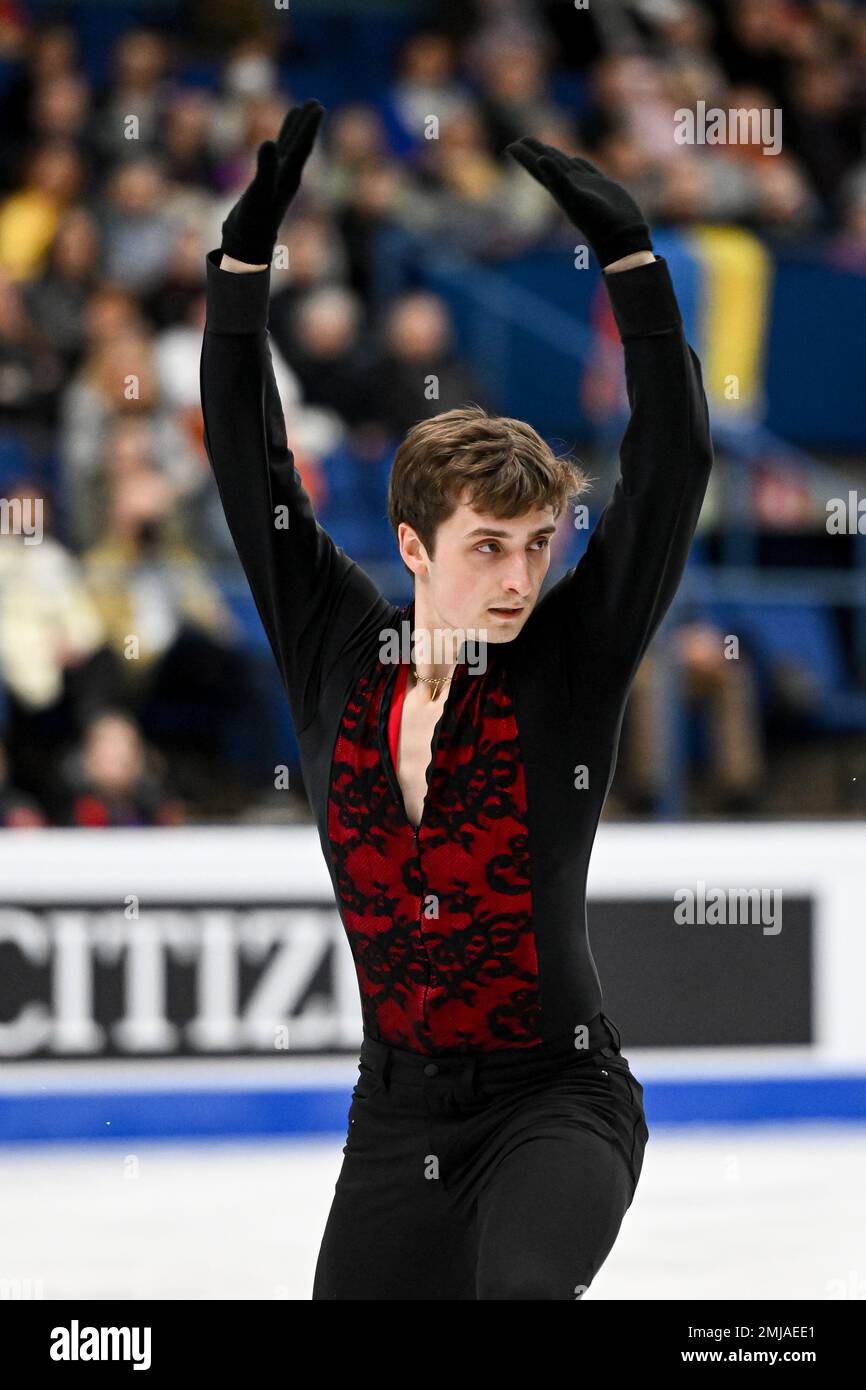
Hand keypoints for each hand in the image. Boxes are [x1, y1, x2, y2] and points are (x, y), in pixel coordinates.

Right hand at [221, 98, 325, 266]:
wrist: (248, 243)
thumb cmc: (254, 220)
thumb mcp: (259, 193)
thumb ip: (265, 168)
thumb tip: (268, 142)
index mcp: (289, 177)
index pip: (302, 147)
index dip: (309, 126)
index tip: (318, 107)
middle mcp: (287, 176)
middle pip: (300, 144)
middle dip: (307, 124)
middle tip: (315, 103)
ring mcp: (278, 179)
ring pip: (289, 148)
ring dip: (294, 129)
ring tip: (299, 110)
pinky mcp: (268, 183)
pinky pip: (276, 157)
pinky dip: (278, 143)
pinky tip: (277, 138)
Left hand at [506, 137, 651, 268]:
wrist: (621, 235)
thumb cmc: (597, 220)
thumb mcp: (575, 198)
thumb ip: (558, 179)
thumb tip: (540, 159)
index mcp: (559, 189)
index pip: (537, 168)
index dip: (524, 157)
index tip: (510, 146)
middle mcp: (569, 187)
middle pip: (548, 164)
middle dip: (535, 151)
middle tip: (523, 140)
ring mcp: (585, 186)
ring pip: (567, 166)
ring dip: (555, 156)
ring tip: (545, 148)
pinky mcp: (602, 186)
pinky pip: (587, 170)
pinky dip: (580, 162)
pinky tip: (575, 159)